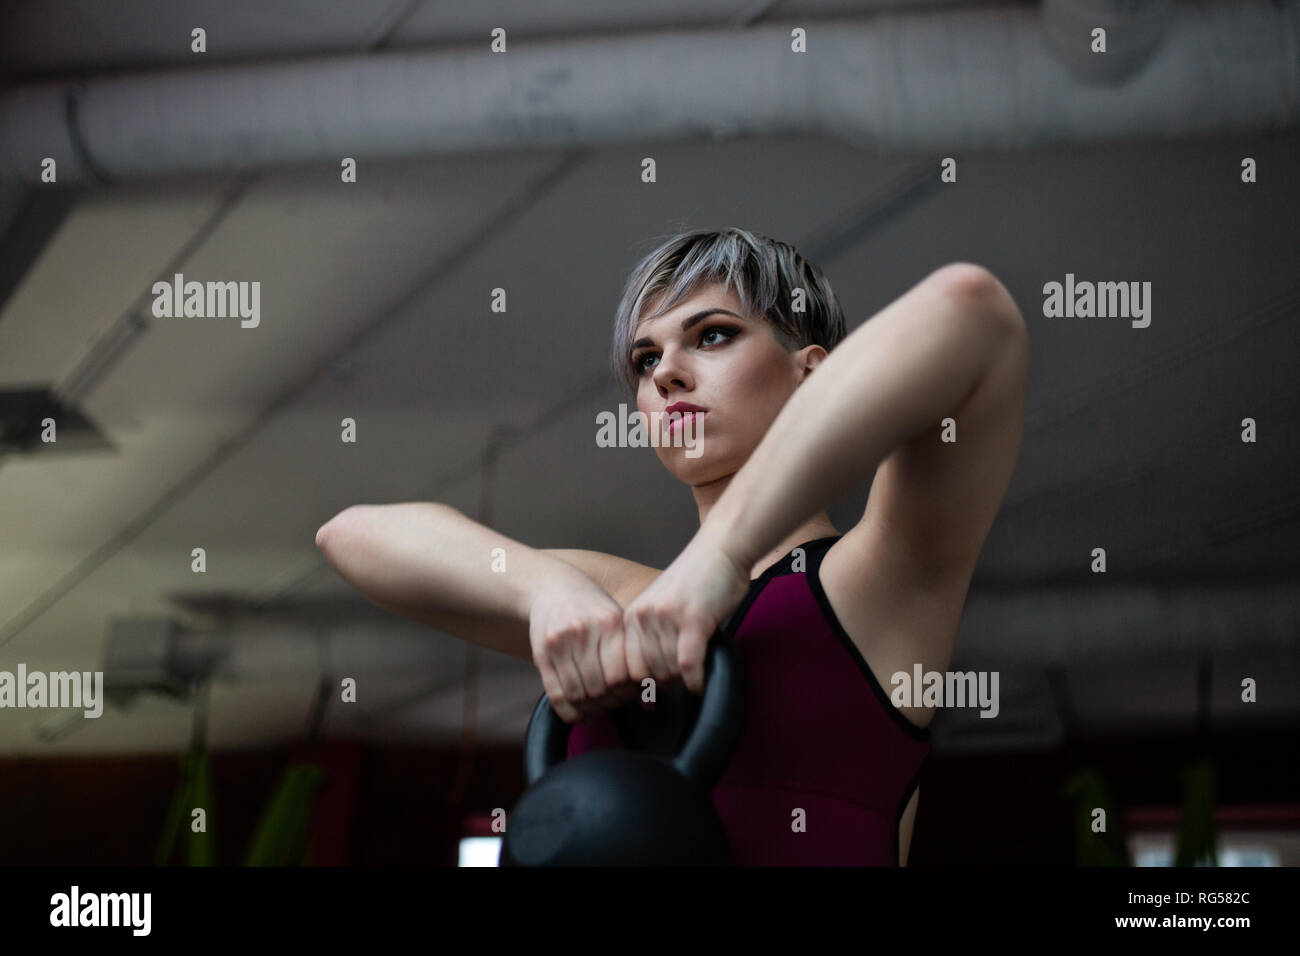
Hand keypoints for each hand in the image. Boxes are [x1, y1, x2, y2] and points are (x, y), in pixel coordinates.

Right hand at [528, 571, 638, 724]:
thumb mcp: (617, 623)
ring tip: (597, 708)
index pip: (621, 676)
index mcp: (610, 623)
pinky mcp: (541, 654)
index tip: (629, 694)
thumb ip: (633, 659)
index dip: (627, 694)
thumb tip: (649, 705)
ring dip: (590, 710)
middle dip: (609, 703)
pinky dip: (569, 712)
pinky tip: (579, 713)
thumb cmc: (593, 610)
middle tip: (613, 703)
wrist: (553, 588)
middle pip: (599, 688)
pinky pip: (556, 695)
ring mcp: (560, 643)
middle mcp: (584, 632)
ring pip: (578, 694)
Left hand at [622, 537, 750, 696]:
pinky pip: (687, 664)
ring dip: (681, 680)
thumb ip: (652, 637)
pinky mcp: (692, 620)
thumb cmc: (697, 581)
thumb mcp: (661, 608)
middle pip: (645, 673)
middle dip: (663, 683)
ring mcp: (666, 618)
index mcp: (632, 616)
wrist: (721, 549)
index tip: (654, 693)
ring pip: (667, 671)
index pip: (625, 667)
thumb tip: (647, 681)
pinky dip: (694, 681)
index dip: (640, 684)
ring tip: (693, 672)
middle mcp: (643, 617)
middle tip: (680, 679)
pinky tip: (700, 684)